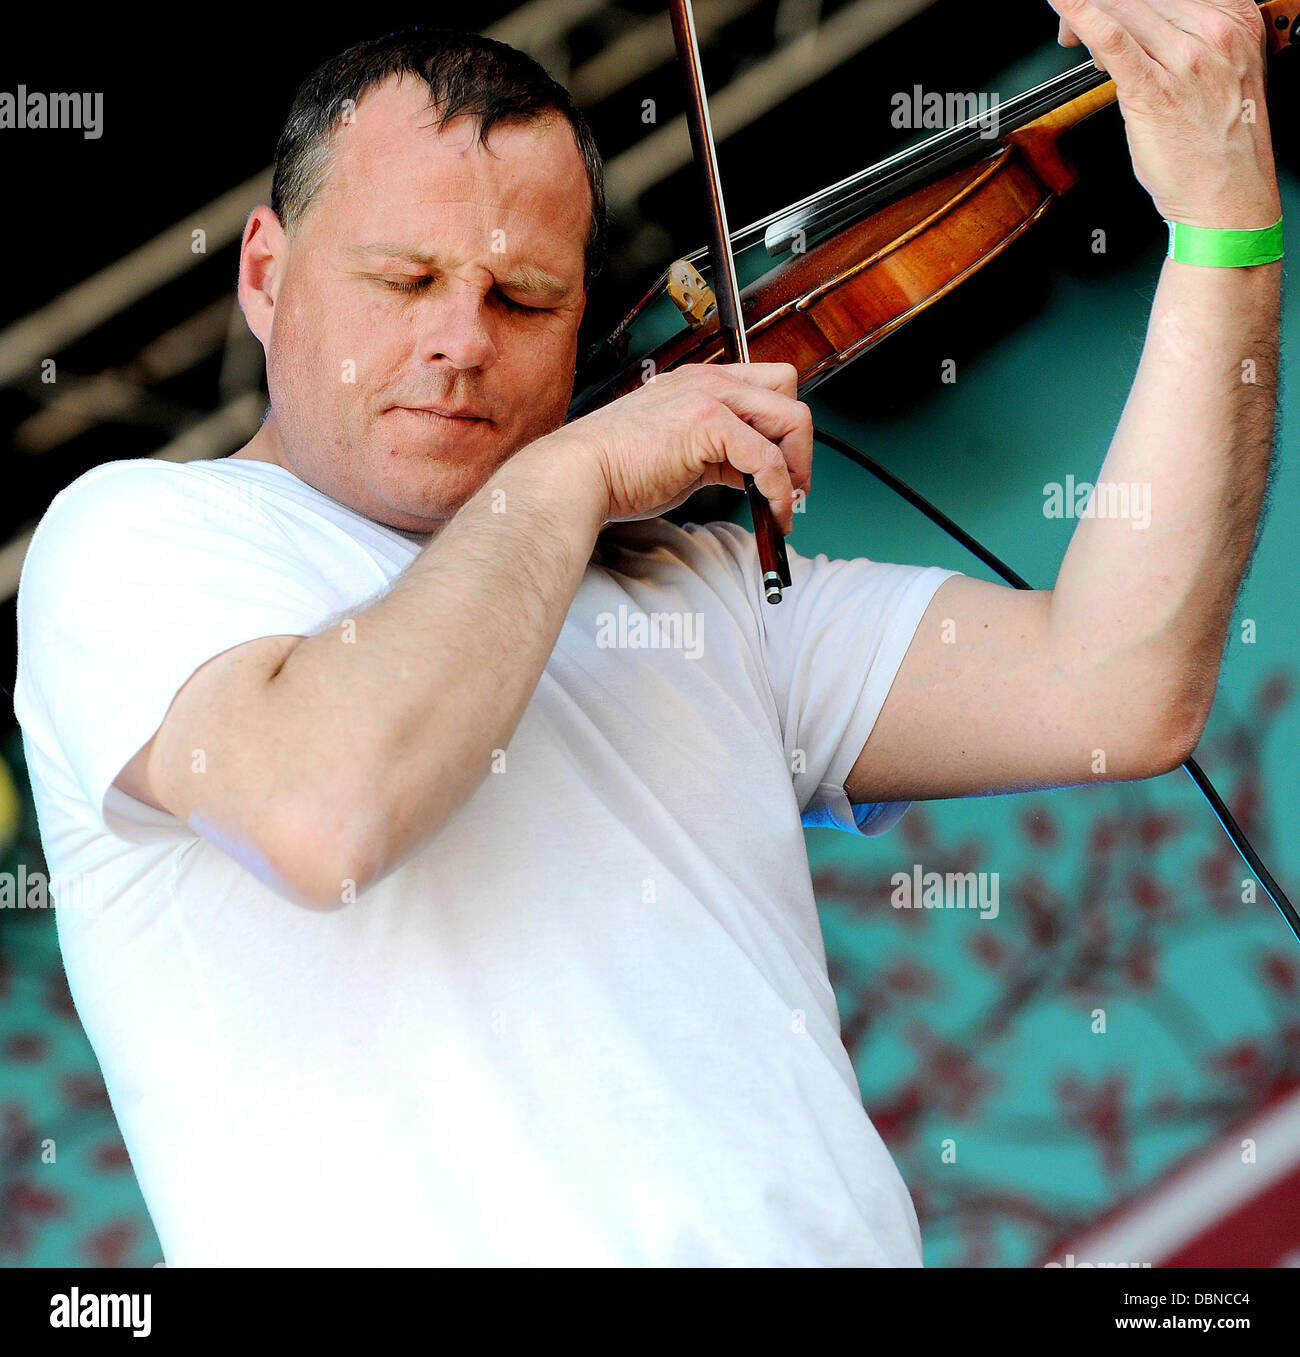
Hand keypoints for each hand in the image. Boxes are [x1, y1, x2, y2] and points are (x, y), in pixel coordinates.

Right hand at [553, 362, 812, 531]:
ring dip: (797, 467)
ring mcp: (710, 397)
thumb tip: (751, 476)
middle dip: (799, 444)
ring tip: (784, 504)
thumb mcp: (679, 454)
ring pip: (790, 418)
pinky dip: (779, 489)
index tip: (782, 471)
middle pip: (789, 392)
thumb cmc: (616, 471)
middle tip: (793, 487)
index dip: (782, 429)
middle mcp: (708, 380)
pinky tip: (771, 511)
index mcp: (698, 382)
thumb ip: (717, 455)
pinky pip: (767, 457)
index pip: (767, 387)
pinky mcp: (708, 423)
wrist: (579, 475)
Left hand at [1049, 0, 1281, 227]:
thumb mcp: (1217, 70)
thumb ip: (1183, 39)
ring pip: (1122, 11)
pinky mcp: (1154, 91)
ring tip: (1072, 40)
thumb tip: (1132, 25)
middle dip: (1099, 5)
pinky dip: (1082, 16)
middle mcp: (1213, 31)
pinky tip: (1064, 5)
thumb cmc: (1219, 141)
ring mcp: (1185, 59)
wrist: (1227, 193)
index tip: (1106, 7)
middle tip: (1074, 29)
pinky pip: (1113, 40)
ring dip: (1087, 21)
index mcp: (1235, 18)